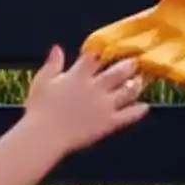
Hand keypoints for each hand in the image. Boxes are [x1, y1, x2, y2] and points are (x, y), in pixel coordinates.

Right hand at [23, 45, 149, 154]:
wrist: (44, 136)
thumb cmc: (39, 110)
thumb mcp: (42, 81)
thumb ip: (53, 64)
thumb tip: (58, 48)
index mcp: (78, 75)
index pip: (96, 57)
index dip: (105, 51)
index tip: (112, 48)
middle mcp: (94, 87)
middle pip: (118, 71)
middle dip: (128, 65)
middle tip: (136, 61)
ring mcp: (104, 105)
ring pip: (127, 91)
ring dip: (136, 85)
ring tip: (140, 81)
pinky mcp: (108, 122)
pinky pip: (129, 115)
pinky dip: (138, 111)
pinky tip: (145, 107)